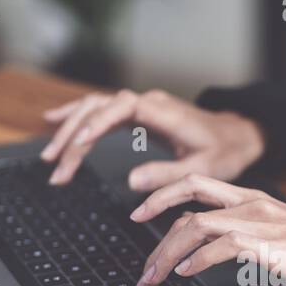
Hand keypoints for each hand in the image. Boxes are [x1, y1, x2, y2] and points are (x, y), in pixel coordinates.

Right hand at [40, 88, 264, 189]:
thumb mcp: (201, 170)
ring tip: (50, 157)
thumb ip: (168, 175)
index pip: (122, 106)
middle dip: (73, 135)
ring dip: (69, 130)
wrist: (236, 135)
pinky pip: (99, 111)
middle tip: (55, 166)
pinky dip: (76, 118)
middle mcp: (147, 103)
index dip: (99, 121)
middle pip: (99, 107)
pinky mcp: (135, 114)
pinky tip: (53, 123)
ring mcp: (139, 106)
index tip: (80, 141)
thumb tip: (133, 182)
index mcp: (163, 112)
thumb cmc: (222, 152)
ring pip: (94, 108)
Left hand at [129, 174, 285, 285]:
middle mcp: (251, 205)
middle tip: (142, 269)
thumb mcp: (273, 236)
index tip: (138, 214)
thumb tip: (204, 250)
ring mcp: (259, 223)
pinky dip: (197, 261)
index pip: (195, 185)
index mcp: (251, 198)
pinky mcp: (267, 245)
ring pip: (196, 226)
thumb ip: (240, 235)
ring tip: (154, 278)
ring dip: (167, 255)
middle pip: (187, 207)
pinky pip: (221, 246)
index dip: (161, 196)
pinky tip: (186, 274)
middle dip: (155, 237)